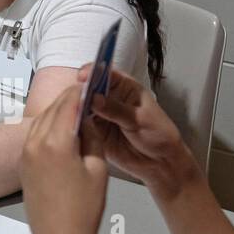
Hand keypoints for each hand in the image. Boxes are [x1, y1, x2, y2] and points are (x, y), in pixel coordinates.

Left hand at [22, 85, 108, 233]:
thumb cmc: (84, 209)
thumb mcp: (98, 169)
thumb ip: (92, 137)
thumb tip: (87, 118)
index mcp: (55, 141)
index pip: (68, 103)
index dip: (82, 91)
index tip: (93, 83)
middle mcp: (34, 143)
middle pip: (52, 109)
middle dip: (70, 99)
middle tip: (88, 93)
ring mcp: (25, 155)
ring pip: (41, 121)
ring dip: (58, 113)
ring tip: (78, 112)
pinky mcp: (23, 166)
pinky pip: (35, 137)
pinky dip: (49, 128)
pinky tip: (63, 133)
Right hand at [85, 65, 198, 200]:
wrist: (161, 161)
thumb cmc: (159, 133)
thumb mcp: (140, 119)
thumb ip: (117, 109)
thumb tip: (94, 98)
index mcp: (124, 87)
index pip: (105, 73)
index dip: (92, 72)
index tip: (82, 76)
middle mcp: (110, 99)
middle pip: (89, 90)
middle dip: (80, 92)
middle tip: (74, 99)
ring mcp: (101, 116)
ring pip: (82, 108)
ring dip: (75, 110)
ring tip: (72, 115)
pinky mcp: (96, 133)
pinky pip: (82, 128)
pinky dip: (76, 127)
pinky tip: (72, 128)